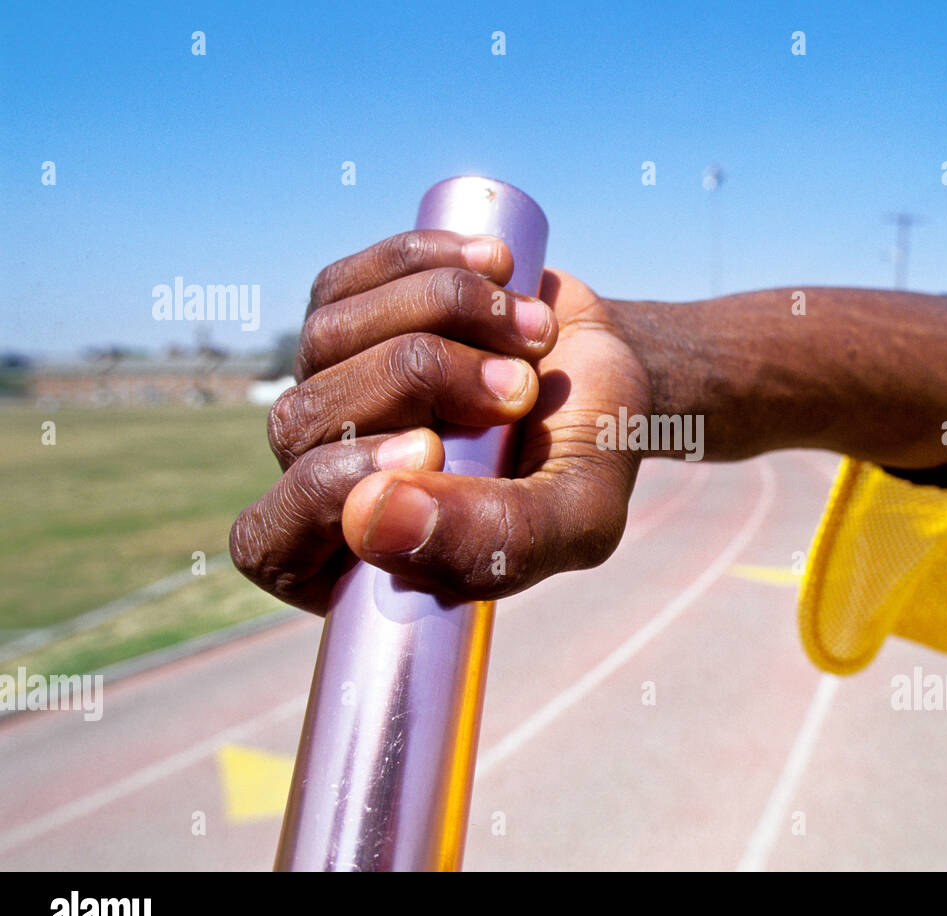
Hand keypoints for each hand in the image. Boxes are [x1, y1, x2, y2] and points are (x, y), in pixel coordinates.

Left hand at [230, 230, 651, 613]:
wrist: (608, 367)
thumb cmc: (589, 457)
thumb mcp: (577, 517)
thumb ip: (497, 544)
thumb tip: (370, 521)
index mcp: (360, 556)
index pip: (273, 542)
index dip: (327, 492)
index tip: (432, 449)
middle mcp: (324, 474)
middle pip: (301, 425)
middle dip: (422, 386)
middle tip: (520, 388)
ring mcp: (327, 387)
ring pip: (328, 340)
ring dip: (447, 317)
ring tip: (536, 332)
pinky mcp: (343, 311)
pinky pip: (350, 278)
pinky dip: (433, 262)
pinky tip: (499, 268)